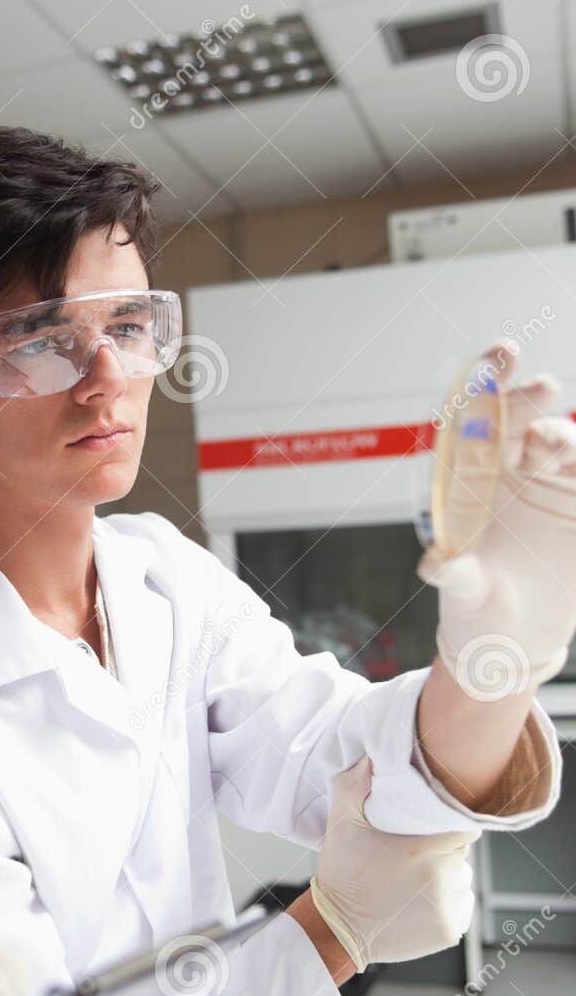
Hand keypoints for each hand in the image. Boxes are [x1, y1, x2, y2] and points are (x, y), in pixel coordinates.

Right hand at [310, 757, 478, 972]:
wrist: (337, 929)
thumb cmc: (342, 875)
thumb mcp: (341, 824)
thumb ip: (354, 785)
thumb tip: (370, 758)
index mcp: (423, 849)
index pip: (465, 828)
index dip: (454, 824)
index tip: (438, 827)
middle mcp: (442, 878)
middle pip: (461, 855)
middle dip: (444, 852)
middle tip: (415, 856)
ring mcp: (448, 908)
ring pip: (463, 881)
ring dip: (447, 878)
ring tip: (415, 881)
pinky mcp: (450, 931)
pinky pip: (462, 908)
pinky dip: (448, 904)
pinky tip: (419, 902)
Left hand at [417, 340, 575, 697]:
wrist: (514, 640)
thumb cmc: (475, 609)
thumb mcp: (465, 596)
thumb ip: (456, 576)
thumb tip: (434, 564)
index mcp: (469, 478)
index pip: (474, 419)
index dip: (486, 382)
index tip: (501, 355)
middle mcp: (510, 470)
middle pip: (519, 421)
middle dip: (525, 402)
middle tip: (541, 391)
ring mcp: (551, 484)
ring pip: (560, 442)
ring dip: (559, 435)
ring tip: (549, 444)